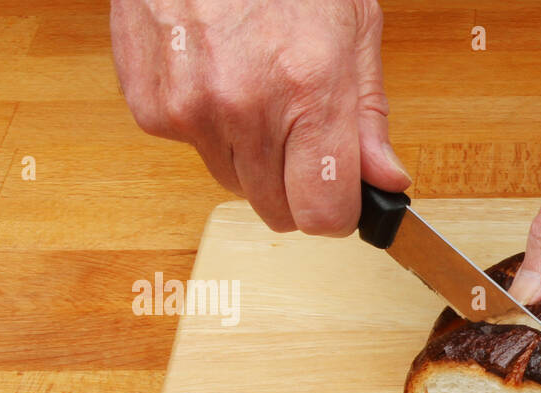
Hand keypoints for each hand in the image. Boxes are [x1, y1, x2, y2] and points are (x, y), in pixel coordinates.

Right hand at [110, 0, 409, 234]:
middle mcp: (248, 109)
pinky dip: (207, 127)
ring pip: (234, 184)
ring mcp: (193, 111)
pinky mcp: (152, 108)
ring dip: (249, 156)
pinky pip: (191, 149)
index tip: (340, 194)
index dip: (337, 212)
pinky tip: (215, 76)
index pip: (323, 215)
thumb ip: (369, 117)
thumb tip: (387, 181)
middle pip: (278, 212)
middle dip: (294, 187)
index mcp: (309, 92)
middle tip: (298, 134)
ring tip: (255, 89)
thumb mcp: (353, 28)